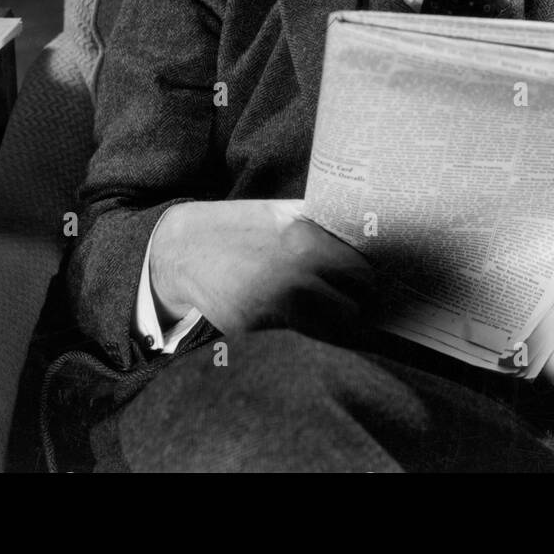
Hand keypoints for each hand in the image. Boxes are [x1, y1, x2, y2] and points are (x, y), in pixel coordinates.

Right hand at [148, 199, 376, 340]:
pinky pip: (297, 340)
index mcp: (307, 239)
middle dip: (358, 309)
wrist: (185, 249)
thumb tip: (367, 236)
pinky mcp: (256, 329)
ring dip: (334, 327)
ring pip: (328, 332)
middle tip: (356, 307)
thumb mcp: (282, 214)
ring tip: (331, 317)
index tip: (369, 287)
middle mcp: (295, 272)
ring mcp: (274, 304)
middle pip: (353, 307)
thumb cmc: (242, 229)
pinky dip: (304, 335)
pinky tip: (299, 322)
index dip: (368, 283)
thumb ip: (322, 223)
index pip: (363, 273)